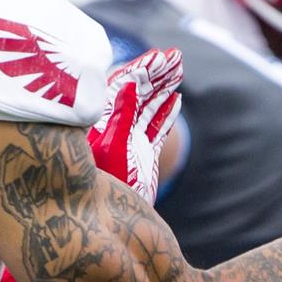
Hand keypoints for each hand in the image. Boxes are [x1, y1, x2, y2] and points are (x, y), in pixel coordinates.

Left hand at [90, 48, 184, 203]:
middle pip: (137, 94)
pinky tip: (177, 100)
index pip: (121, 88)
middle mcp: (114, 129)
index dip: (139, 71)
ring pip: (149, 107)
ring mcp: (129, 141)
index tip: (157, 57)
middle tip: (175, 55)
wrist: (114, 226)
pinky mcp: (141, 155)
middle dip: (155, 74)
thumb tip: (129, 84)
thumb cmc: (105, 191)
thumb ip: (121, 118)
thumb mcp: (113, 150)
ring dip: (164, 88)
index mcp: (102, 125)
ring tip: (178, 67)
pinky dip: (166, 114)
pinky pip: (155, 129)